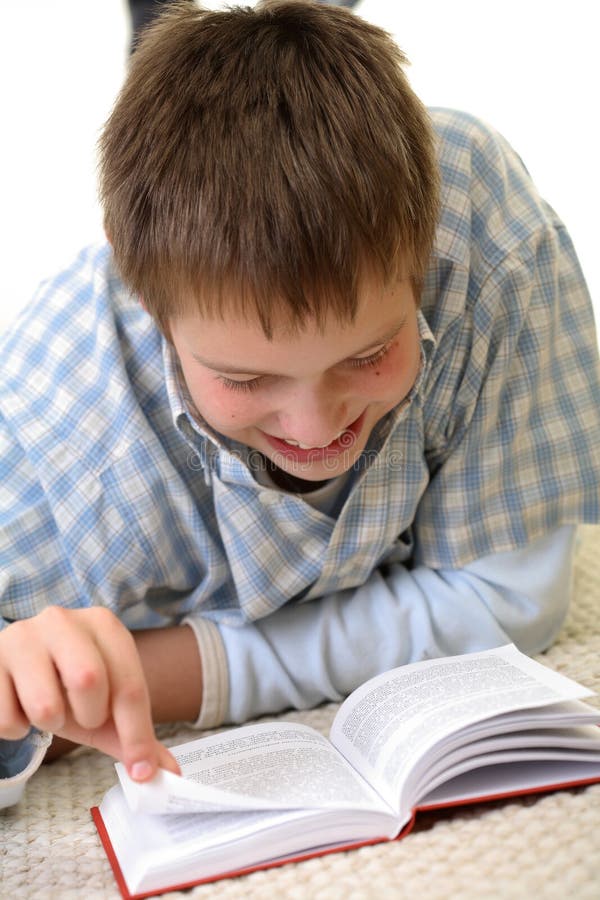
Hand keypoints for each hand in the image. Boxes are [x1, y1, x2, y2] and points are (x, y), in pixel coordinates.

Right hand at [0, 606, 179, 779]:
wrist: (13, 667)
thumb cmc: (65, 685)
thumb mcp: (103, 706)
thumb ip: (134, 737)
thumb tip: (168, 774)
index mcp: (104, 624)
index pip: (129, 684)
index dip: (137, 734)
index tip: (141, 770)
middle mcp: (64, 620)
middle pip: (89, 681)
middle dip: (88, 716)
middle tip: (81, 716)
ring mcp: (23, 635)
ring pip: (46, 705)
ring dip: (51, 723)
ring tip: (48, 706)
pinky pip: (8, 718)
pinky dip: (17, 728)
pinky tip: (19, 704)